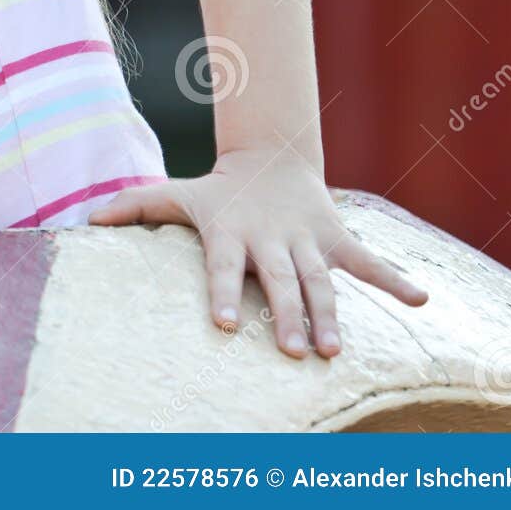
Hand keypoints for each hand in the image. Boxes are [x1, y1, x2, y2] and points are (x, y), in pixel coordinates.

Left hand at [87, 148, 428, 358]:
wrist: (272, 156)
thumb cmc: (219, 189)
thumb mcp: (177, 192)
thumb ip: (133, 206)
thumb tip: (88, 219)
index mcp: (230, 232)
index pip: (224, 266)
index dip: (224, 292)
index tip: (227, 325)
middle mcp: (271, 239)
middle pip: (280, 281)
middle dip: (287, 315)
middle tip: (294, 353)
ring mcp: (307, 240)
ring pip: (322, 281)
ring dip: (330, 314)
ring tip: (335, 350)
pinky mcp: (336, 238)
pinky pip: (368, 261)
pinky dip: (394, 279)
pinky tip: (421, 301)